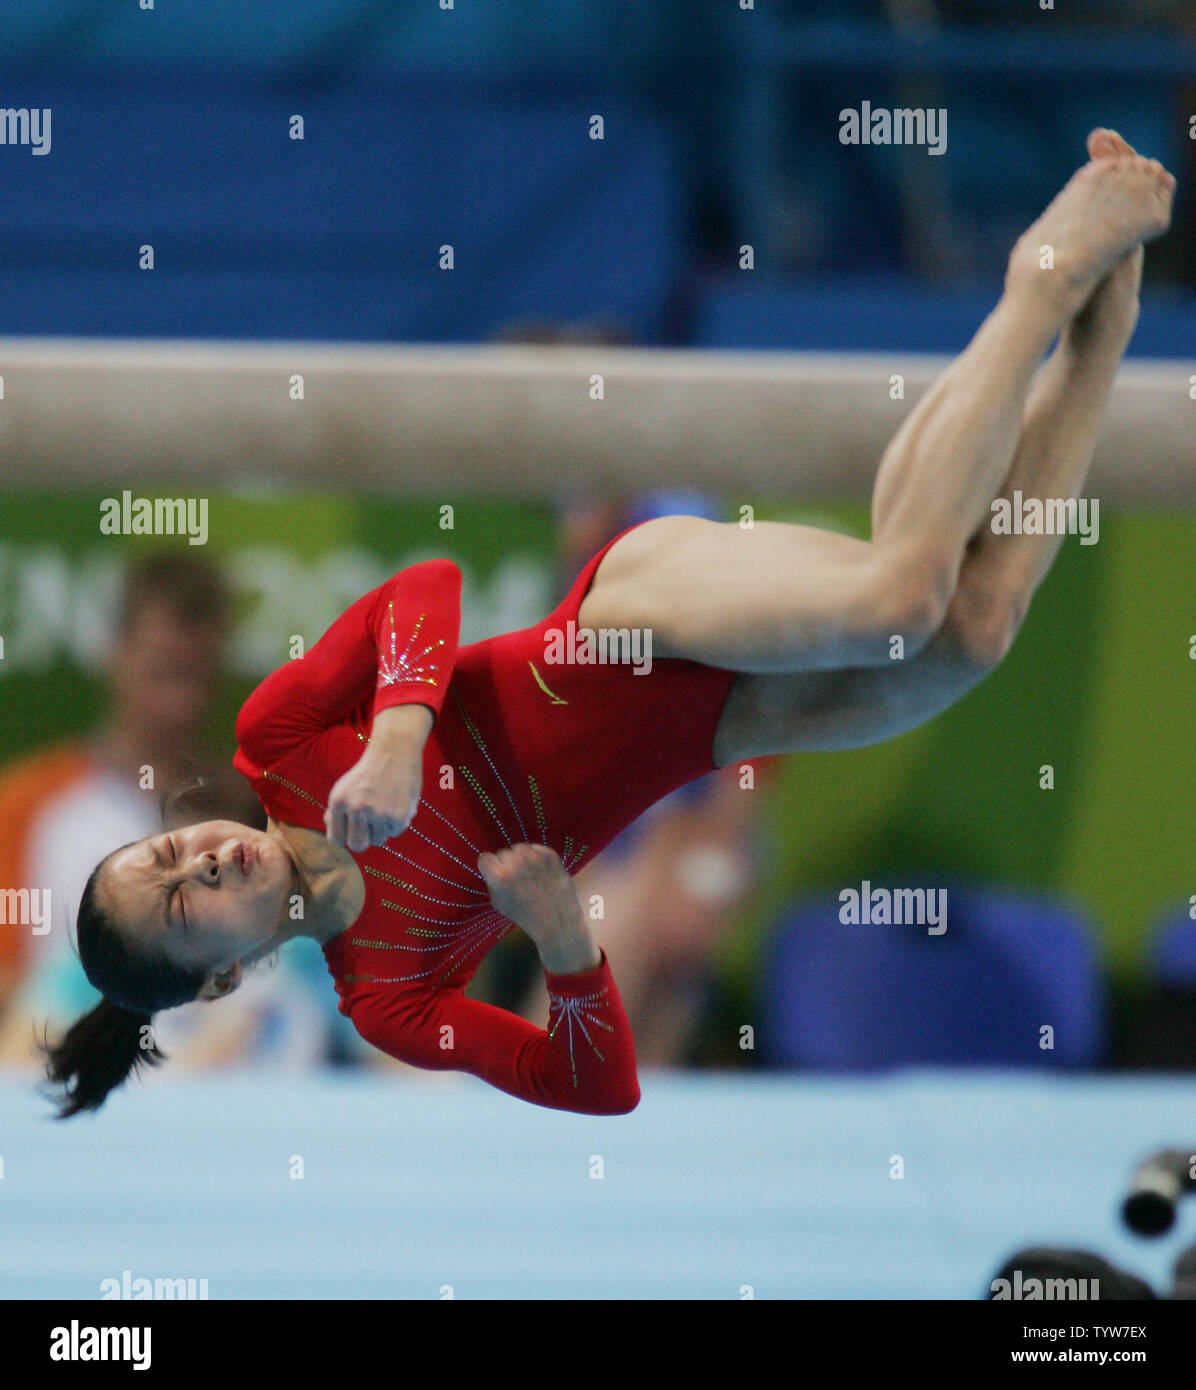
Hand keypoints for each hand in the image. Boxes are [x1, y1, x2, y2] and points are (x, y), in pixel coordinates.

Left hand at [326, 743, 421, 850]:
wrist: (394, 750)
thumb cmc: (368, 771)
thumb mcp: (344, 787)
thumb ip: (336, 812)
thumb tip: (334, 836)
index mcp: (339, 801)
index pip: (336, 839)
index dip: (345, 837)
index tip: (351, 832)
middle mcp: (356, 808)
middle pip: (357, 845)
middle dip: (363, 841)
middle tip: (369, 831)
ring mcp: (378, 812)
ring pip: (379, 839)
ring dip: (382, 829)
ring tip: (385, 808)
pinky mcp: (398, 815)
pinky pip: (395, 831)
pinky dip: (396, 822)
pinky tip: (397, 804)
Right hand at [478, 844, 599, 973]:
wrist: (557, 921)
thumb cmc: (525, 915)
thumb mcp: (498, 903)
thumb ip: (492, 883)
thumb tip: (493, 868)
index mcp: (499, 876)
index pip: (485, 858)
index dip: (490, 868)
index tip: (495, 875)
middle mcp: (516, 862)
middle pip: (503, 853)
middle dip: (506, 863)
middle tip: (515, 878)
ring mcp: (534, 856)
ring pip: (519, 848)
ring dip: (521, 858)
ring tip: (529, 874)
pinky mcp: (550, 854)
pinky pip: (535, 849)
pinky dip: (536, 857)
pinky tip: (540, 872)